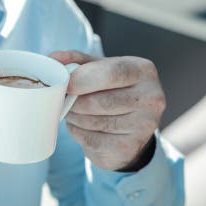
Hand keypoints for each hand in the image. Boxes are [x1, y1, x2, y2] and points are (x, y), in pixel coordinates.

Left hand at [50, 50, 165, 170]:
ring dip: (74, 116)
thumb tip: (54, 58)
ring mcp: (144, 125)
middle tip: (64, 99)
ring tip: (74, 111)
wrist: (129, 127)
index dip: (83, 78)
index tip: (66, 84)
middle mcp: (151, 97)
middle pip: (100, 101)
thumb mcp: (98, 68)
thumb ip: (76, 60)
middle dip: (74, 101)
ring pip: (94, 121)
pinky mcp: (130, 147)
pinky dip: (78, 133)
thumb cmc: (110, 89)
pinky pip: (92, 140)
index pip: (112, 73)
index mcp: (143, 70)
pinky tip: (83, 126)